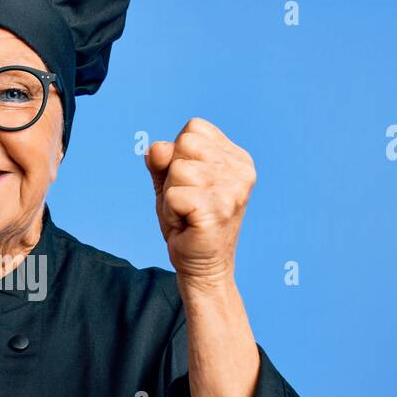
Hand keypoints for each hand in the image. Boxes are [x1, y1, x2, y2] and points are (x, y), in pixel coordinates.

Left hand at [144, 117, 255, 288]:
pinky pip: (173, 195)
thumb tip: (156, 148)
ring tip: (186, 215)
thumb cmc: (188, 224)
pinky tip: (185, 225)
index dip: (178, 155)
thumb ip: (162, 160)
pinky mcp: (217, 209)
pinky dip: (169, 212)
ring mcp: (233, 189)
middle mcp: (241, 170)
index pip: (193, 128)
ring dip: (170, 196)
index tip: (190, 184)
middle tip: (185, 202)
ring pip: (177, 169)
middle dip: (173, 174)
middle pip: (184, 144)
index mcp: (237, 157)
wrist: (202, 268)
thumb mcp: (170, 183)